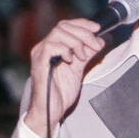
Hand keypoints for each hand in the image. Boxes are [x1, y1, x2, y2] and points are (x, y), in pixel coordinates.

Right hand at [25, 18, 105, 135]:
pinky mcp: (39, 63)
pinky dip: (65, 50)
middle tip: (95, 45)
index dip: (82, 24)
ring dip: (76, 42)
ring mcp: (40, 55)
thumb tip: (99, 42)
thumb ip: (86, 55)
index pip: (66, 26)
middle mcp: (44, 48)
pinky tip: (71, 60)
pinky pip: (51, 46)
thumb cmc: (60, 94)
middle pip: (63, 26)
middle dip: (83, 33)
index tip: (97, 28)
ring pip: (58, 33)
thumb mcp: (78, 70)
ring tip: (82, 57)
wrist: (51, 113)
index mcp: (52, 47)